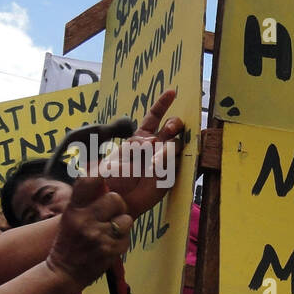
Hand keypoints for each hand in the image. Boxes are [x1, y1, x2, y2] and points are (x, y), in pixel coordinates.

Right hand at [44, 177, 130, 289]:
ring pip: (126, 218)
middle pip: (115, 199)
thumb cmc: (68, 242)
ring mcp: (98, 236)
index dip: (102, 172)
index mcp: (74, 209)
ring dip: (122, 225)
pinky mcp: (110, 250)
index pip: (88, 181)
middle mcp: (85, 220)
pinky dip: (121, 241)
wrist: (63, 273)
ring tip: (109, 232)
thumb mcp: (70, 217)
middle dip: (117, 206)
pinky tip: (109, 245)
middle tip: (111, 215)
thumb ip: (85, 200)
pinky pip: (127, 237)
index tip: (109, 170)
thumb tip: (103, 178)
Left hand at [98, 89, 184, 217]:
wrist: (117, 201)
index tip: (173, 92)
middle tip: (169, 130)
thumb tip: (152, 141)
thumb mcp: (116, 158)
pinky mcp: (171, 174)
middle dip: (173, 124)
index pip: (155, 116)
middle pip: (172, 127)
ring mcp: (165, 159)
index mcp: (140, 137)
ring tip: (155, 164)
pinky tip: (166, 166)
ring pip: (176, 144)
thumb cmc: (112, 179)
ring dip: (168, 149)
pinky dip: (178, 162)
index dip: (163, 103)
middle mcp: (155, 145)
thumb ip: (133, 147)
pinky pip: (180, 163)